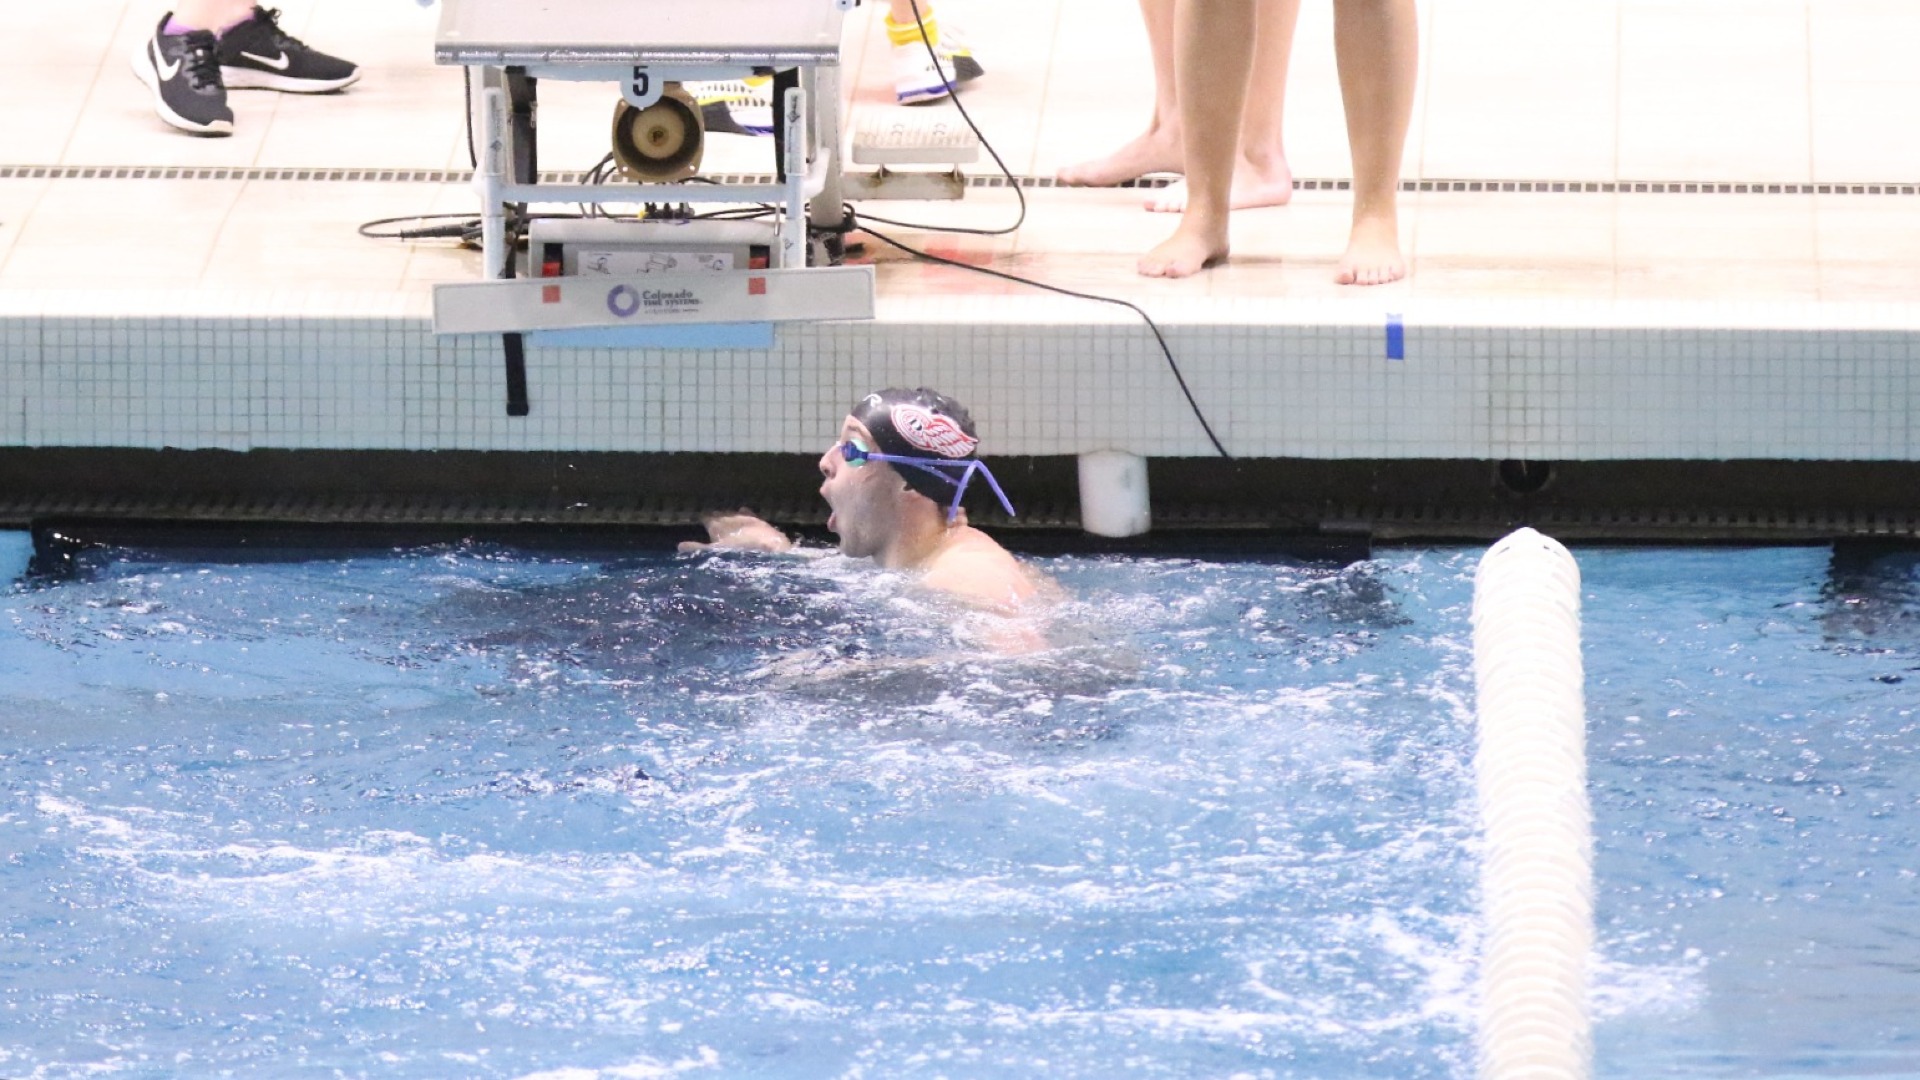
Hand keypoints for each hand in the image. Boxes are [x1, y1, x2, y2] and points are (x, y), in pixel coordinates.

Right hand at [678, 511, 793, 554]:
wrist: (769, 552)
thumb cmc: (738, 555)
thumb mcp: (714, 555)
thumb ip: (698, 550)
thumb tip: (680, 546)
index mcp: (717, 526)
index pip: (707, 519)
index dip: (704, 520)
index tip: (702, 521)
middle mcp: (731, 518)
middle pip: (722, 516)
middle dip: (718, 517)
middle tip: (714, 520)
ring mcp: (747, 519)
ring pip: (735, 514)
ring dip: (731, 516)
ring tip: (727, 517)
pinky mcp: (761, 523)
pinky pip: (750, 515)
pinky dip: (745, 514)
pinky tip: (745, 512)